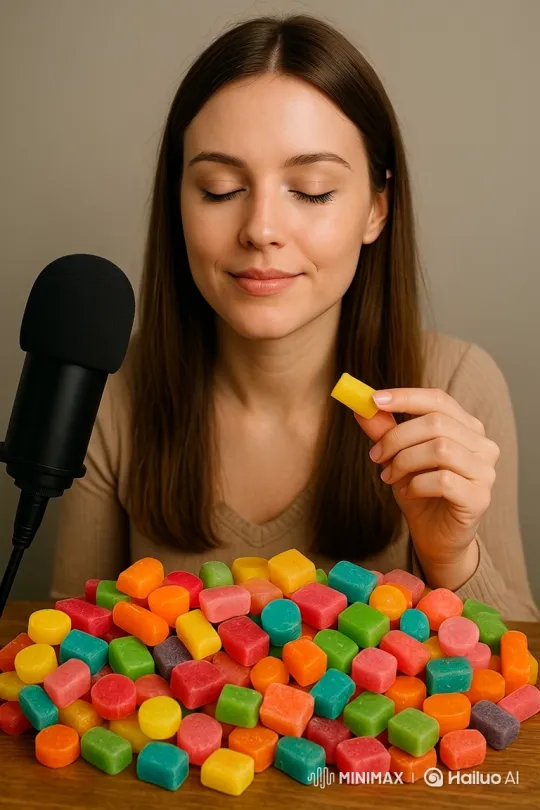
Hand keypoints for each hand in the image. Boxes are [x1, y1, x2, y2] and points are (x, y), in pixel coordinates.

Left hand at [354, 388, 499, 588]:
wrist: (436, 536)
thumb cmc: (421, 492)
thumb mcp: (398, 457)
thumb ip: (385, 431)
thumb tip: (363, 407)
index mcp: (466, 427)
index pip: (438, 399)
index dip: (406, 397)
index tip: (374, 399)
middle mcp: (482, 444)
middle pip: (436, 423)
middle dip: (396, 437)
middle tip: (375, 455)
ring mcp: (485, 471)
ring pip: (440, 449)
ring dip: (404, 462)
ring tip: (389, 476)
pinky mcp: (480, 497)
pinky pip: (444, 480)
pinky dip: (417, 484)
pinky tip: (408, 492)